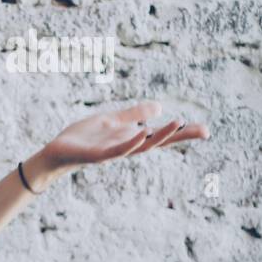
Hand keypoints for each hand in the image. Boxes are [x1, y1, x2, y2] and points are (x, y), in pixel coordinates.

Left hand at [40, 100, 210, 173]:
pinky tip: (142, 132)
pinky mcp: (99, 155)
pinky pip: (118, 149)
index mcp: (130, 137)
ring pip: (142, 145)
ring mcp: (114, 152)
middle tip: (205, 131)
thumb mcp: (111, 121)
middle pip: (158, 142)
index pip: (160, 135)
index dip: (181, 132)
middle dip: (180, 136)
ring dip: (160, 135)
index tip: (205, 129)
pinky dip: (131, 142)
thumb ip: (133, 114)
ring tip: (178, 122)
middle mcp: (126, 146)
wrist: (57, 151)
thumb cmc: (83, 138)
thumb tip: (160, 107)